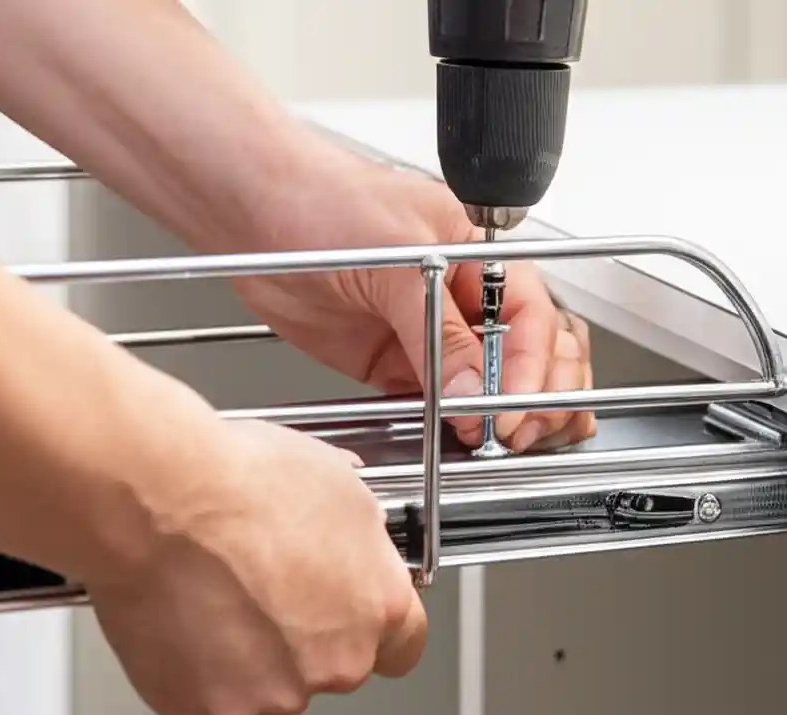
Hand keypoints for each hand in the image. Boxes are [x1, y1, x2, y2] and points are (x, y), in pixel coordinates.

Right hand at [85, 419, 425, 714]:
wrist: (155, 498)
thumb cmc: (235, 479)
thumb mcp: (333, 480)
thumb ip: (359, 530)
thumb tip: (355, 531)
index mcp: (377, 605)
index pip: (403, 642)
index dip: (370, 622)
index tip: (349, 611)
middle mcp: (337, 659)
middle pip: (334, 662)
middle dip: (303, 635)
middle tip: (260, 589)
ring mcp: (274, 692)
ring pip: (273, 683)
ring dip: (250, 653)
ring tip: (215, 594)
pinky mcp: (211, 711)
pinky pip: (214, 697)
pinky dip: (200, 669)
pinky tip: (188, 618)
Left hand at [230, 144, 596, 451]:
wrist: (250, 208)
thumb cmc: (324, 196)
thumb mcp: (394, 255)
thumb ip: (437, 328)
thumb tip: (472, 389)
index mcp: (482, 259)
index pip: (533, 321)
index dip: (531, 369)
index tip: (510, 408)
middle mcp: (464, 299)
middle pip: (532, 356)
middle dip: (536, 398)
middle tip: (511, 433)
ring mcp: (429, 335)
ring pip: (488, 387)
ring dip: (501, 418)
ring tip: (496, 443)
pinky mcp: (392, 364)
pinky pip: (434, 405)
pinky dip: (449, 431)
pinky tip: (453, 446)